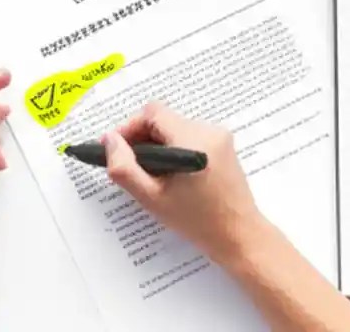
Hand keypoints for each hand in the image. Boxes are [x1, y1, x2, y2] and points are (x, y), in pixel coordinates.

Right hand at [103, 102, 265, 263]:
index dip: (129, 127)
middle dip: (142, 138)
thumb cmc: (198, 221)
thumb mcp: (152, 198)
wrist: (239, 236)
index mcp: (193, 139)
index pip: (152, 113)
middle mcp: (209, 131)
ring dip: (158, 145)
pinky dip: (174, 149)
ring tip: (151, 175)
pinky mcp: (224, 146)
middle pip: (164, 119)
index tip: (117, 147)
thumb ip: (124, 168)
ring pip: (175, 128)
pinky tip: (170, 175)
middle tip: (131, 166)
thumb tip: (110, 141)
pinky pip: (190, 136)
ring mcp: (219, 137)